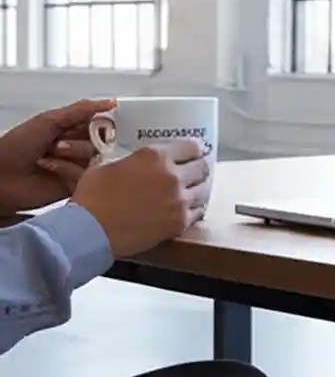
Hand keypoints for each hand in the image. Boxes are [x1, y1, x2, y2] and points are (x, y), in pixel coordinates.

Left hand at [0, 99, 113, 212]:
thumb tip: (111, 102)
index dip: (102, 125)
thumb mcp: (48, 121)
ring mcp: (77, 167)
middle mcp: (77, 148)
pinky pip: (88, 177)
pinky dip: (69, 171)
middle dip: (79, 141)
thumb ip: (80, 110)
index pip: (101, 124)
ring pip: (95, 159)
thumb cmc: (16, 146)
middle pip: (101, 142)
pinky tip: (50, 169)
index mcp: (72, 130)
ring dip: (71, 154)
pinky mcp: (76, 185)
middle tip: (58, 144)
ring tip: (48, 157)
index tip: (100, 125)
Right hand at [72, 140, 211, 257]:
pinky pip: (198, 212)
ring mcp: (179, 200)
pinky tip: (187, 209)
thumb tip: (136, 160)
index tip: (190, 154)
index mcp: (156, 156)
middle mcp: (173, 175)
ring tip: (191, 191)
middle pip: (202, 167)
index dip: (191, 150)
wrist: (89, 230)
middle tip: (192, 172)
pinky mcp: (179, 222)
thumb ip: (131, 159)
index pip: (191, 146)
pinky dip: (194, 209)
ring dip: (198, 188)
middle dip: (198, 168)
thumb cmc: (92, 197)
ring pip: (204, 189)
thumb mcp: (107, 164)